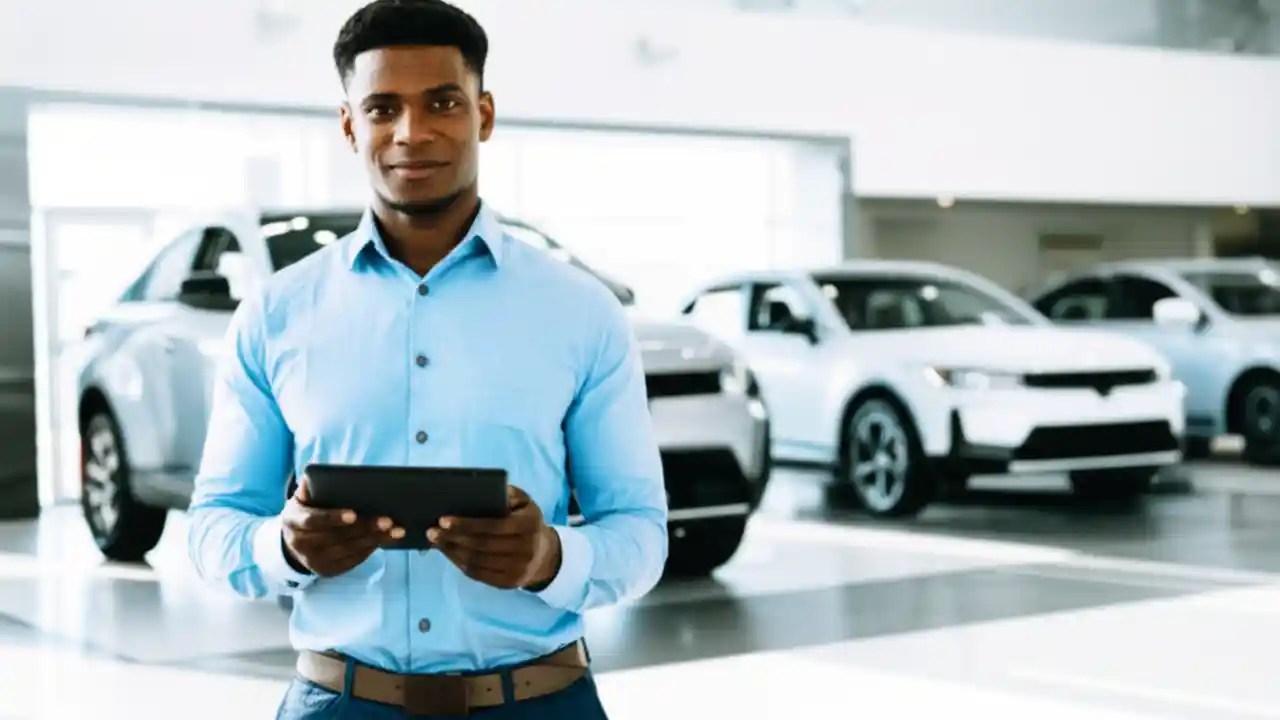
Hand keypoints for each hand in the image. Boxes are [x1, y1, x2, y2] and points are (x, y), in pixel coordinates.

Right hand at [281, 474, 403, 577]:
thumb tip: (327, 474)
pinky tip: (385, 539)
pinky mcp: (327, 570)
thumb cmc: (305, 510)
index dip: (333, 518)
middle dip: (365, 528)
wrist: (291, 540)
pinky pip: (352, 560)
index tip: (353, 514)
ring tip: (396, 530)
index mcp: (293, 521)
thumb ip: (311, 485)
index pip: (313, 521)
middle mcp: (301, 545)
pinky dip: (370, 549)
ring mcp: (314, 561)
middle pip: (337, 538)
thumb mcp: (301, 496)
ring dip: (374, 540)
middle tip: (388, 520)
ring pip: (348, 550)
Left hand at [428, 485, 561, 590]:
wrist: (544, 555)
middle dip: (453, 538)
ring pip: (477, 562)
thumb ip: (509, 494)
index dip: (466, 524)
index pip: (493, 526)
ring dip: (452, 551)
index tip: (443, 520)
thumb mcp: (525, 503)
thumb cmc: (527, 522)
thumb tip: (485, 489)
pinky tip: (449, 552)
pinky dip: (459, 563)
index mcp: (529, 525)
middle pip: (481, 545)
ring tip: (436, 541)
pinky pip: (478, 574)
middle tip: (432, 531)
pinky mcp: (508, 584)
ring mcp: (517, 570)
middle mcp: (526, 550)